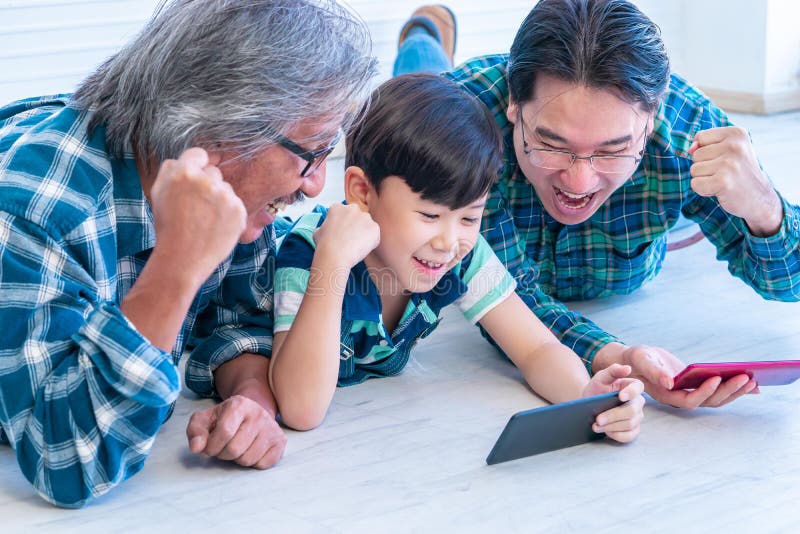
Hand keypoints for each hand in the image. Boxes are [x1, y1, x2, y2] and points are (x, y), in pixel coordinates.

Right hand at [150, 147, 246, 284]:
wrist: (183, 258)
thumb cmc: (168, 227)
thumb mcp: (158, 193)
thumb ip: (170, 171)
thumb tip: (182, 160)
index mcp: (183, 173)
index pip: (198, 153)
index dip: (196, 164)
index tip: (195, 176)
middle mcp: (207, 181)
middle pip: (213, 172)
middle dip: (207, 184)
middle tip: (196, 205)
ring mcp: (226, 196)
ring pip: (225, 189)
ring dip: (219, 199)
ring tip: (205, 219)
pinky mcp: (239, 211)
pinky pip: (235, 204)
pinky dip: (228, 213)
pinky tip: (216, 226)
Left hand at [186, 395, 285, 468]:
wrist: (251, 411)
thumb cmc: (225, 418)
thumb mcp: (205, 420)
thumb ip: (196, 432)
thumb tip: (196, 448)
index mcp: (239, 404)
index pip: (224, 432)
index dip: (212, 446)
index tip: (209, 448)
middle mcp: (258, 414)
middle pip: (235, 449)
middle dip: (223, 454)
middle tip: (223, 447)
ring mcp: (272, 428)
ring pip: (248, 459)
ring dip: (237, 460)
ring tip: (237, 448)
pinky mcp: (280, 441)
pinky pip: (263, 464)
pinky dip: (253, 463)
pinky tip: (250, 450)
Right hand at [313, 203, 379, 268]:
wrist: (334, 256)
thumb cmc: (325, 246)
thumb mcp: (318, 232)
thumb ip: (325, 226)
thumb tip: (327, 229)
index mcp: (337, 207)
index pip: (344, 213)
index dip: (344, 224)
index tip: (342, 232)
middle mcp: (352, 208)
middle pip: (358, 217)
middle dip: (356, 226)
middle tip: (350, 239)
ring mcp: (365, 217)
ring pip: (367, 226)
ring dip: (364, 234)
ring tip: (355, 246)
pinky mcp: (375, 228)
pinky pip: (375, 236)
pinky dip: (371, 243)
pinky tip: (361, 249)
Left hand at [582, 363, 644, 442]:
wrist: (589, 404)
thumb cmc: (597, 389)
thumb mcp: (601, 377)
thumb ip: (613, 371)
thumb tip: (628, 368)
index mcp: (632, 386)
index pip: (638, 388)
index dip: (631, 392)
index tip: (620, 396)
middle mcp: (638, 402)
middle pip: (632, 410)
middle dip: (613, 415)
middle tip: (597, 419)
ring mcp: (637, 417)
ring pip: (629, 424)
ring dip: (611, 426)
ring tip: (595, 425)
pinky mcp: (633, 430)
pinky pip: (629, 436)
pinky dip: (616, 435)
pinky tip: (605, 432)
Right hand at [618, 344, 757, 408]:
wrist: (636, 360)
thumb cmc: (636, 360)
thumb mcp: (642, 360)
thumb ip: (654, 371)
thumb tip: (669, 382)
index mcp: (666, 394)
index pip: (689, 399)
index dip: (704, 392)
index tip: (715, 377)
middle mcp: (680, 397)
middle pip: (708, 401)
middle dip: (727, 390)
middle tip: (745, 378)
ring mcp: (689, 393)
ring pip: (716, 399)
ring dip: (734, 391)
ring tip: (752, 381)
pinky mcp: (696, 386)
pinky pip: (717, 391)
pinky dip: (734, 389)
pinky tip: (751, 386)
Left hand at [689, 126, 782, 235]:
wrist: (760, 199)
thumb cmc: (739, 172)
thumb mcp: (728, 150)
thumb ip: (705, 144)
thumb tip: (691, 148)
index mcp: (737, 133)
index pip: (701, 137)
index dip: (706, 151)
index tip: (724, 158)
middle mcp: (735, 146)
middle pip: (696, 154)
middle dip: (705, 167)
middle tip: (725, 173)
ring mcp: (729, 164)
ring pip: (694, 169)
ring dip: (704, 179)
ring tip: (723, 180)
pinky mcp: (723, 181)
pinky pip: (695, 184)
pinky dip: (703, 190)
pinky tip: (720, 190)